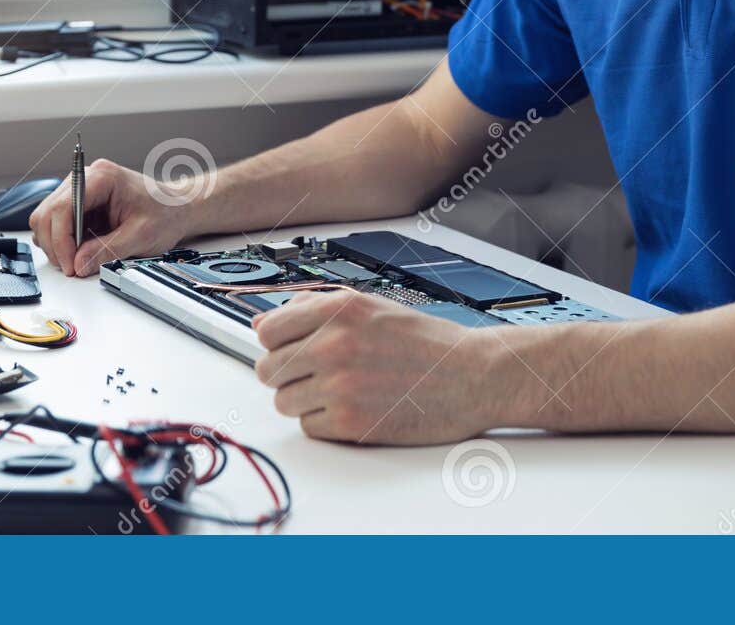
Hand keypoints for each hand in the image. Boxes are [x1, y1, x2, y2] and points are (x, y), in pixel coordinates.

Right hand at [28, 158, 191, 276]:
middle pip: (47, 213)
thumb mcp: (142, 236)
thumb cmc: (166, 212)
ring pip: (47, 219)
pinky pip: (57, 224)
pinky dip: (63, 241)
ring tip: (78, 260)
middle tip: (73, 267)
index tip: (70, 264)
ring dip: (57, 244)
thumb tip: (79, 264)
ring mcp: (81, 190)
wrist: (178, 207)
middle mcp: (86, 178)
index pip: (62, 207)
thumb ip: (108, 250)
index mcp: (102, 178)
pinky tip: (81, 250)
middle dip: (56, 245)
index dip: (61, 240)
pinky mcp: (81, 204)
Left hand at [252, 290, 501, 444]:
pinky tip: (354, 408)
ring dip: (305, 401)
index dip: (276, 343)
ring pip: (284, 402)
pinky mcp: (352, 422)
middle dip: (288, 374)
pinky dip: (325, 423)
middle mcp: (335, 343)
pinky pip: (308, 427)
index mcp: (339, 309)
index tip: (289, 349)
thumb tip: (261, 322)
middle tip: (318, 374)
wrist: (473, 375)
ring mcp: (341, 385)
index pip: (266, 330)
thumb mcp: (369, 307)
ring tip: (340, 391)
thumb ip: (313, 310)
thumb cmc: (425, 342)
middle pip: (269, 370)